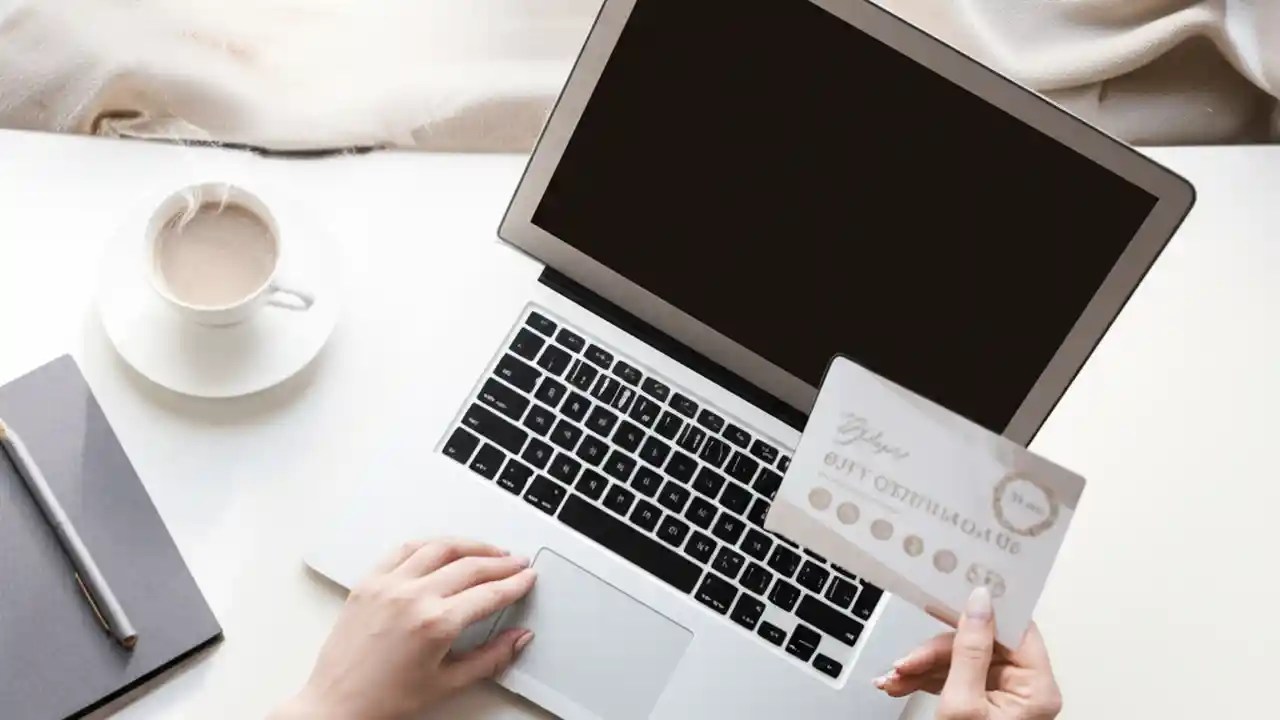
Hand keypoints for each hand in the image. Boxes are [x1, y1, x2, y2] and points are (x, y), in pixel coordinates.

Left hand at [270, 538, 536, 719]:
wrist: (337, 705)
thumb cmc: (384, 701)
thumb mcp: (448, 683)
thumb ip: (491, 657)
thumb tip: (519, 638)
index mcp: (436, 624)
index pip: (489, 593)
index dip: (515, 583)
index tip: (528, 577)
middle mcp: (412, 597)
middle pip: (470, 565)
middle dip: (500, 562)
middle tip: (517, 563)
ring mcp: (388, 585)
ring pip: (439, 547)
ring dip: (470, 545)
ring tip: (487, 550)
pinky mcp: (368, 581)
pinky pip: (404, 548)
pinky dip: (430, 544)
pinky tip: (443, 547)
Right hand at [873, 587, 1061, 719]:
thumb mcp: (963, 703)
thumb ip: (969, 650)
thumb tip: (979, 603)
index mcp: (1036, 687)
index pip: (1015, 629)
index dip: (985, 610)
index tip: (954, 594)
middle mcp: (1025, 689)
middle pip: (980, 643)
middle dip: (935, 650)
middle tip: (908, 658)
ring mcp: (1003, 696)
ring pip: (961, 659)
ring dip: (922, 665)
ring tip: (895, 676)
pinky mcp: (983, 702)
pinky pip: (953, 677)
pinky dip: (925, 679)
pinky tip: (901, 682)